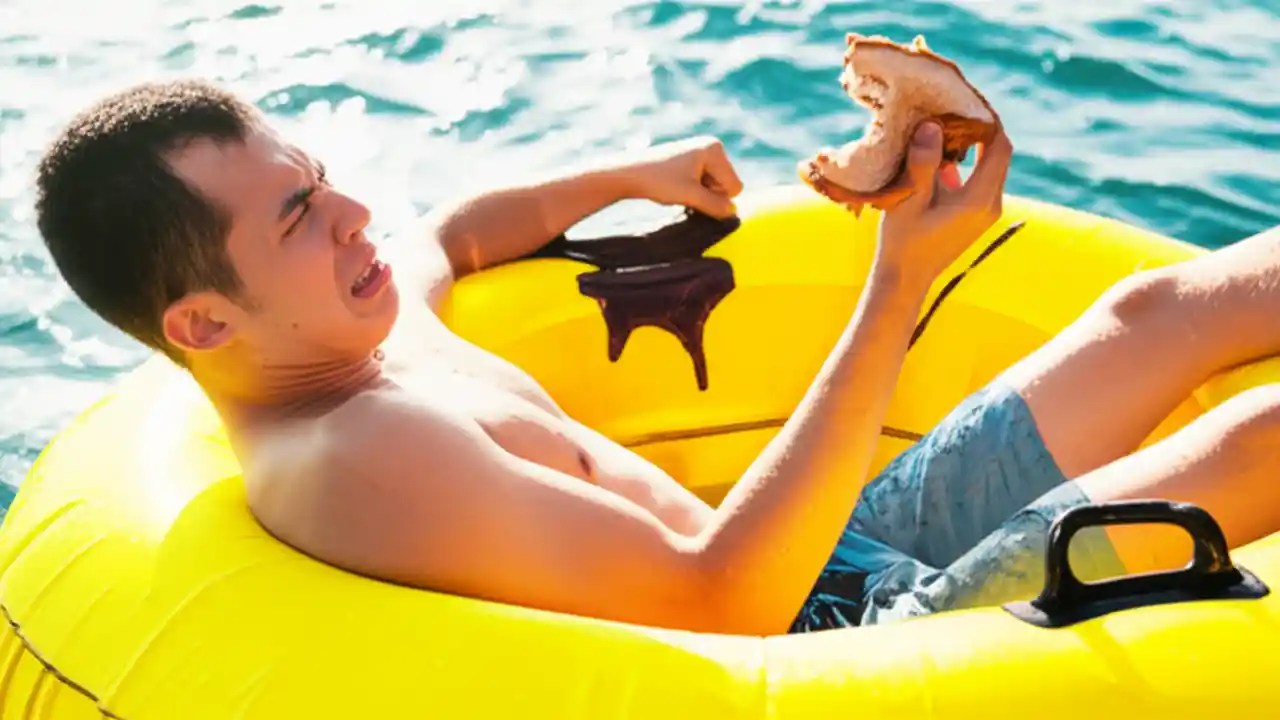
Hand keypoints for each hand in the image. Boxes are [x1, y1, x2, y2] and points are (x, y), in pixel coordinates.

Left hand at [618, 136, 744, 218]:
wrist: (629, 173)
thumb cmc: (659, 182)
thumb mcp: (690, 196)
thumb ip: (715, 205)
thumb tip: (733, 211)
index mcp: (715, 149)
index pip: (734, 186)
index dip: (717, 197)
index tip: (693, 192)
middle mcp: (711, 146)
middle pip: (727, 185)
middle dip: (710, 194)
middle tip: (684, 191)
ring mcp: (701, 152)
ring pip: (716, 186)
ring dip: (701, 194)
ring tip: (679, 189)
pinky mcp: (691, 159)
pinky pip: (705, 182)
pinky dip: (694, 189)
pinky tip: (677, 187)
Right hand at [817, 122, 1011, 285]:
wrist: (905, 280)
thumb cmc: (904, 243)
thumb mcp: (909, 199)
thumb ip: (923, 162)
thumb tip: (932, 125)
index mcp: (979, 200)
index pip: (999, 147)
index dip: (988, 120)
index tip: (966, 100)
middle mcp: (990, 205)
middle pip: (996, 154)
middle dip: (977, 130)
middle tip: (951, 108)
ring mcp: (984, 212)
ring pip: (986, 167)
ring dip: (967, 148)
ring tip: (939, 128)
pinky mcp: (973, 217)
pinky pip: (976, 181)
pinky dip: (961, 166)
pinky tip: (933, 158)